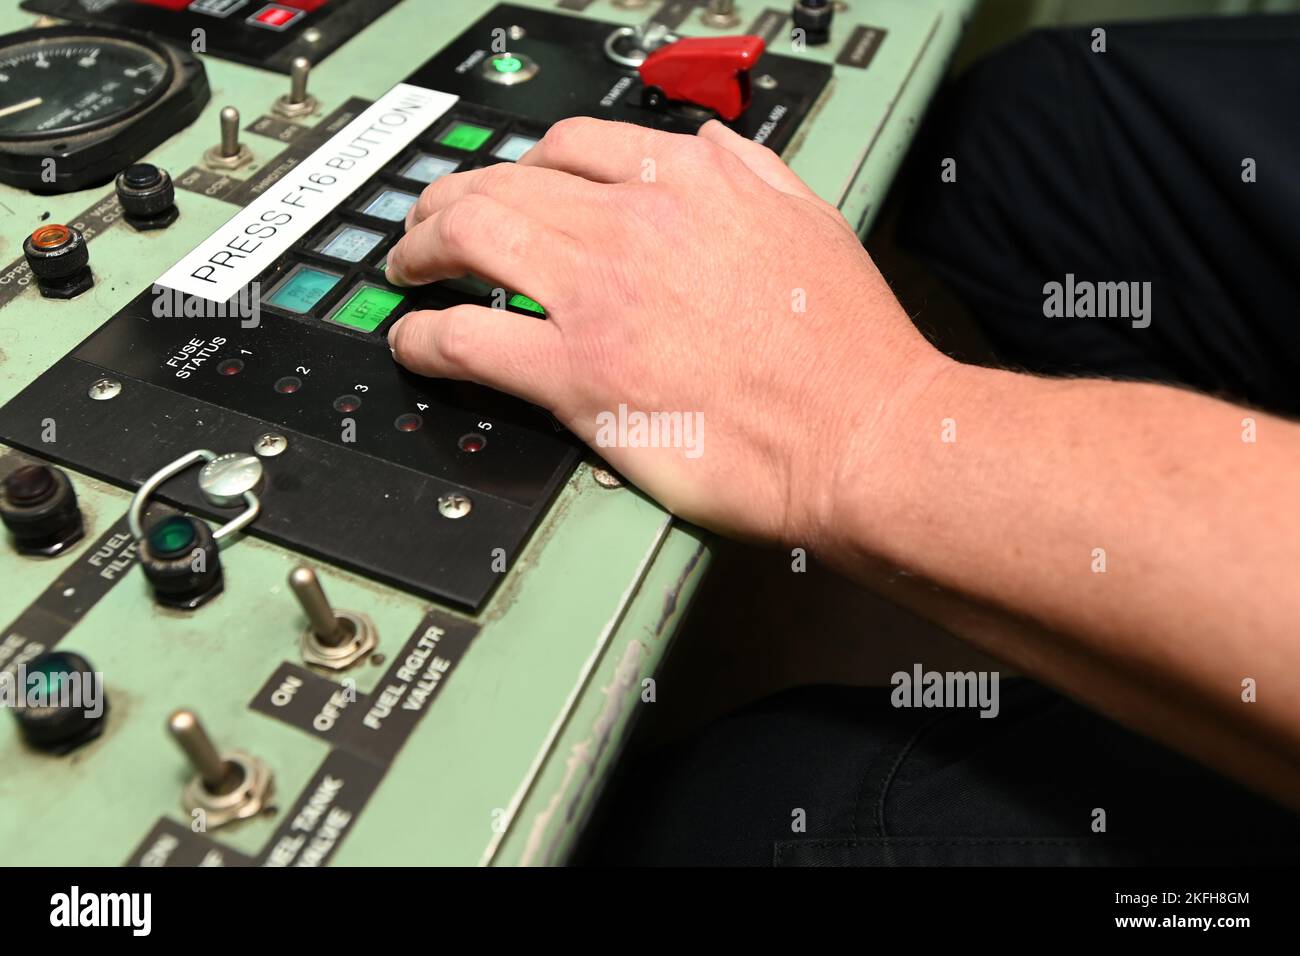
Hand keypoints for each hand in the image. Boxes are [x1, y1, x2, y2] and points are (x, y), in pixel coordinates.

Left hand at [386, 117, 947, 547]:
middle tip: (431, 227)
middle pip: (504, 187)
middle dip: (452, 201)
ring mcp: (598, 298)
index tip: (510, 185)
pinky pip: (469, 342)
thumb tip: (708, 146)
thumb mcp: (814, 221)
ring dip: (424, 250)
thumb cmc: (847, 346)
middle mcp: (633, 226)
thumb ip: (753, 172)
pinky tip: (412, 344)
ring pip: (472, 242)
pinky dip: (424, 339)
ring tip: (410, 269)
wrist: (861, 432)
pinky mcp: (578, 377)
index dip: (525, 164)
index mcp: (689, 185)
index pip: (574, 148)